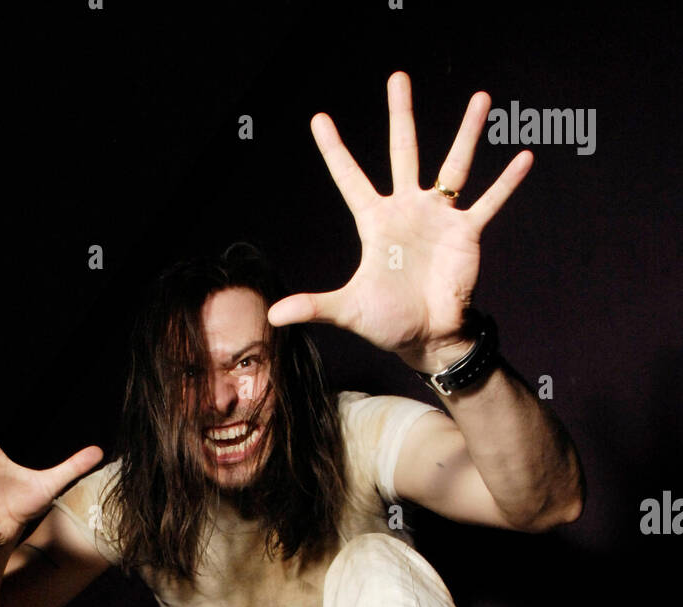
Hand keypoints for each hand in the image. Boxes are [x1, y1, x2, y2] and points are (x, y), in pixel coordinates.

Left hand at [267, 72, 532, 369]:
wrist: (428, 339)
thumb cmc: (388, 323)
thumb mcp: (348, 310)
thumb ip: (314, 305)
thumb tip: (272, 315)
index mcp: (375, 223)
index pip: (350, 179)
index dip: (335, 150)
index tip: (318, 119)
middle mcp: (407, 211)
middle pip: (403, 152)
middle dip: (401, 115)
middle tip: (398, 77)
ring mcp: (439, 218)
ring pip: (454, 166)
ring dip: (467, 133)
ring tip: (482, 98)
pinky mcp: (466, 234)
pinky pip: (488, 203)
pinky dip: (506, 183)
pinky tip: (524, 158)